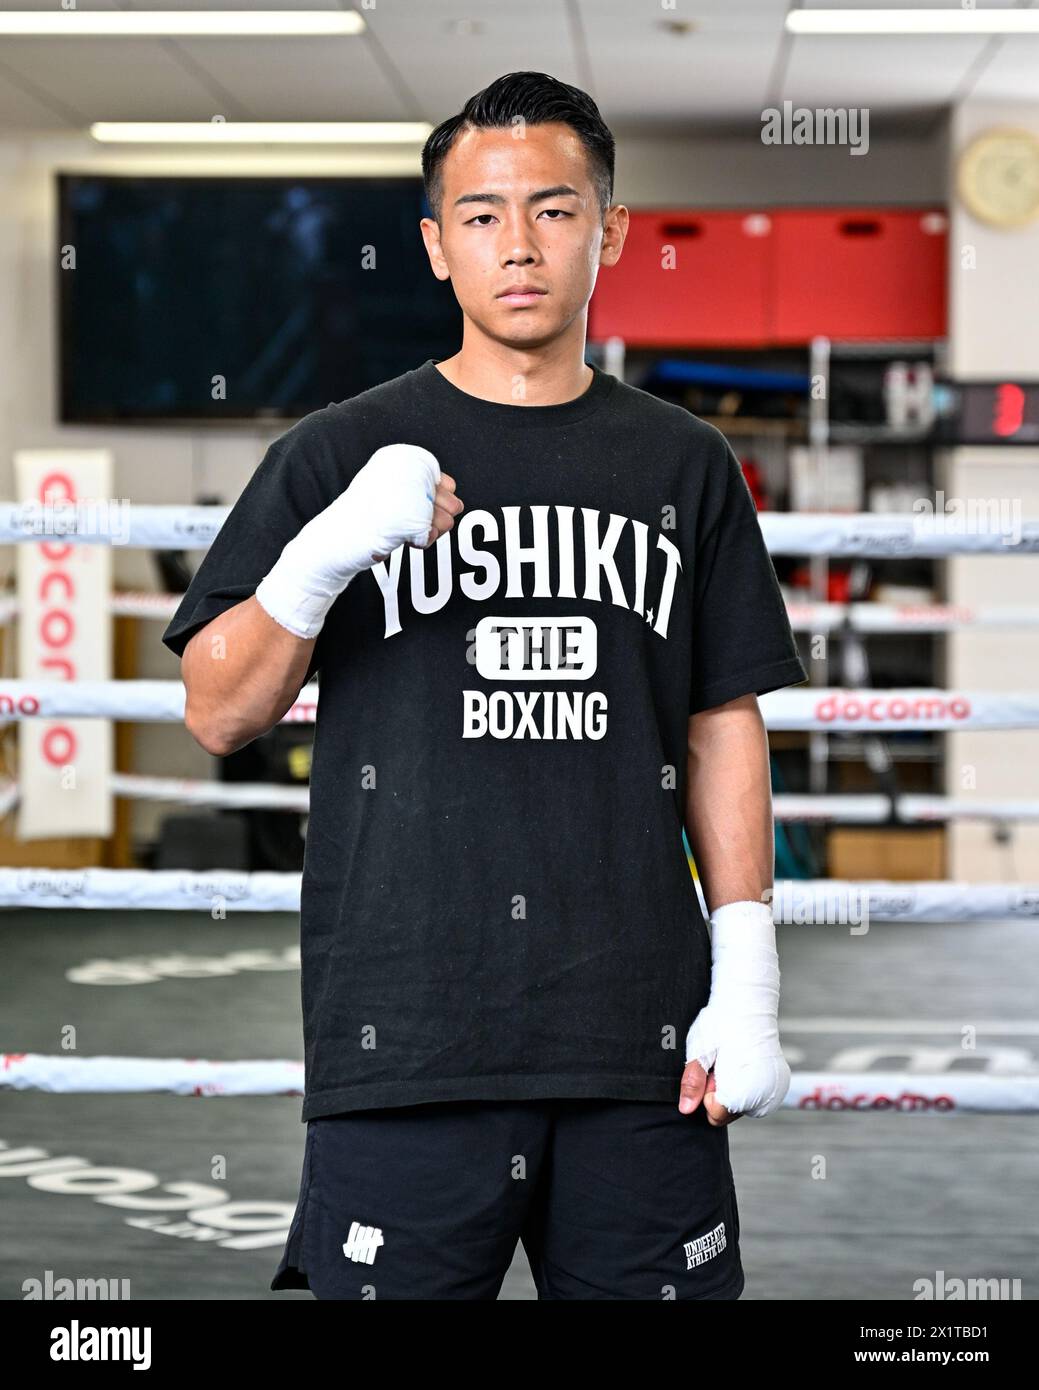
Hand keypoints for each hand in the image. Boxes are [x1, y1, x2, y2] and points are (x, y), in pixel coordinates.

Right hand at [256, 443, 463, 638]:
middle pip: (448, 499)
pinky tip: (402, 538)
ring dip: (431, 530)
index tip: (413, 507)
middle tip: (413, 524)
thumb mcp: (395, 493)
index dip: (434, 500)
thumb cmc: (365, 516)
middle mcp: (406, 470)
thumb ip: (425, 491)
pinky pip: (431, 534)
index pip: (441, 479)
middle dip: (438, 517)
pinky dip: (421, 542)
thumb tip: (458, 502)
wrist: (335, 538)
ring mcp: (408, 493)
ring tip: (405, 531)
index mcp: (400, 457)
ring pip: (444, 517)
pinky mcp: (409, 516)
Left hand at [678, 899, 791, 1120]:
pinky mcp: (779, 1086)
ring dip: (729, 1090)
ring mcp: (776, 1090)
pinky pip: (752, 1100)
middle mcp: (769, 1093)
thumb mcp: (700, 1048)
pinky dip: (742, 1088)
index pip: (716, 1113)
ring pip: (738, 1108)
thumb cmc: (721, 1021)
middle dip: (717, 1092)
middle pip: (727, 1114)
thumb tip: (685, 1109)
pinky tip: (740, 1065)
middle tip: (719, 1063)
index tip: (711, 1068)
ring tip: (730, 1061)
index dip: (707, 1092)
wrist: (747, 1001)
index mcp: (749, 1085)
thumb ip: (693, 1080)